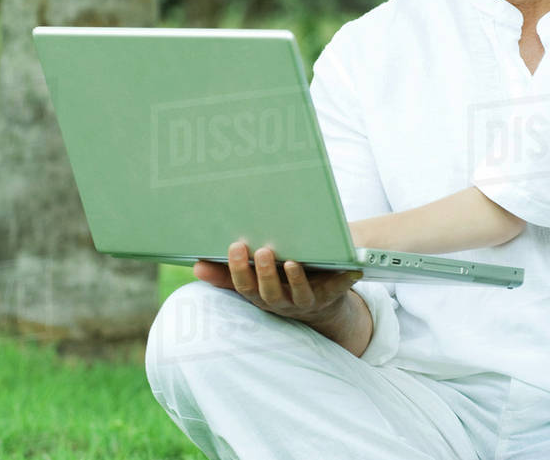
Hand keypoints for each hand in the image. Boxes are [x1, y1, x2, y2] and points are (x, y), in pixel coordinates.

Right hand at [194, 241, 361, 327]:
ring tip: (293, 262)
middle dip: (264, 273)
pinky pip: (339, 289)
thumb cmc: (278, 284)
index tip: (236, 246)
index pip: (244, 286)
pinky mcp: (331, 296)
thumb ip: (226, 275)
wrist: (318, 304)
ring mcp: (306, 300)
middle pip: (270, 292)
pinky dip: (346, 280)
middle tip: (263, 250)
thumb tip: (196, 266)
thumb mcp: (252, 281)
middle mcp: (281, 301)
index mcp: (260, 295)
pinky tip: (354, 270)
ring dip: (296, 279)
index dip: (238, 269)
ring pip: (299, 294)